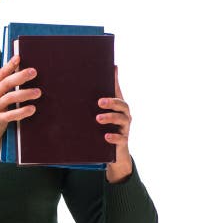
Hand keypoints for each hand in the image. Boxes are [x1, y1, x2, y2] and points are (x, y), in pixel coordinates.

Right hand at [0, 55, 41, 160]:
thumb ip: (1, 88)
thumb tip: (18, 76)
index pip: (0, 74)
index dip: (9, 65)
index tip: (19, 57)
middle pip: (6, 83)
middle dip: (20, 76)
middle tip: (33, 72)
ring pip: (10, 98)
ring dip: (25, 94)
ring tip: (38, 92)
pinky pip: (11, 115)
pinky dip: (22, 112)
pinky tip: (32, 109)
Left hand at [98, 65, 132, 182]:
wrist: (114, 152)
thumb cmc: (107, 126)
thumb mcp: (103, 111)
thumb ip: (101, 95)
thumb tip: (106, 71)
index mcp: (119, 107)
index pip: (118, 92)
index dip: (115, 83)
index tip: (111, 70)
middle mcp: (124, 116)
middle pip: (122, 106)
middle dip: (111, 102)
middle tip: (99, 102)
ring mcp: (125, 128)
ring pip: (121, 121)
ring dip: (109, 118)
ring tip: (97, 118)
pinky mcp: (122, 142)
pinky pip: (120, 139)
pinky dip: (113, 137)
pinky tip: (105, 136)